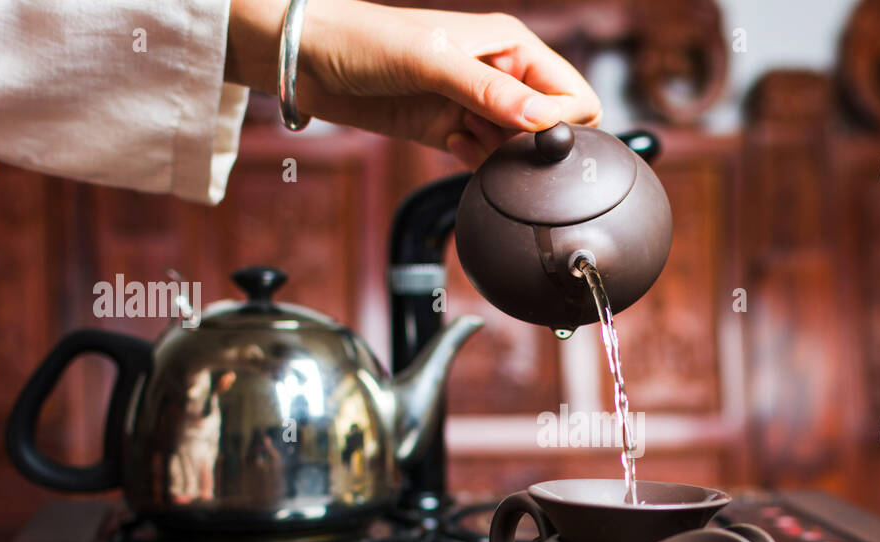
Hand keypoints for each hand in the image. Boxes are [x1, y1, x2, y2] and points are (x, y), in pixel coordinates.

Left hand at [227, 0, 601, 166]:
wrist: (307, 60)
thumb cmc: (364, 39)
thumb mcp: (432, 61)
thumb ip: (491, 93)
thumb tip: (543, 121)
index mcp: (511, 46)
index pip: (572, 93)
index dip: (560, 121)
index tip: (529, 134)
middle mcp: (500, 76)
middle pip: (550, 126)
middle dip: (532, 144)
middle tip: (497, 142)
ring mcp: (475, 106)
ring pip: (519, 148)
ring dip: (502, 156)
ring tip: (466, 139)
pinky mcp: (451, 130)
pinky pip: (487, 159)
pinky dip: (478, 163)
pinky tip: (452, 146)